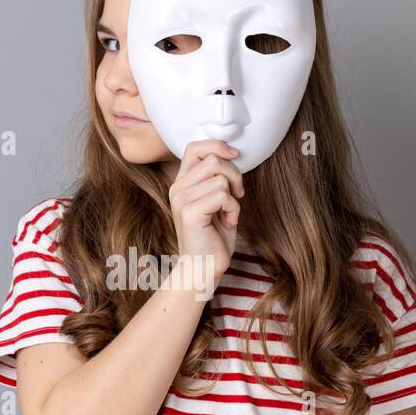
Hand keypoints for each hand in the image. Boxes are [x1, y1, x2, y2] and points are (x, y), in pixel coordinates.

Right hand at [167, 138, 244, 285]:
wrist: (203, 268)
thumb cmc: (213, 236)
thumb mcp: (216, 201)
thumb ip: (217, 178)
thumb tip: (232, 153)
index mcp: (181, 183)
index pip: (194, 147)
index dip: (217, 146)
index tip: (235, 156)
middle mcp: (177, 188)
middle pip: (213, 159)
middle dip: (235, 174)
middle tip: (237, 194)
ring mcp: (181, 200)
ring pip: (220, 178)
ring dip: (233, 196)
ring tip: (227, 213)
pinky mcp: (190, 212)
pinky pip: (222, 195)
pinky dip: (233, 209)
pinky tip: (227, 223)